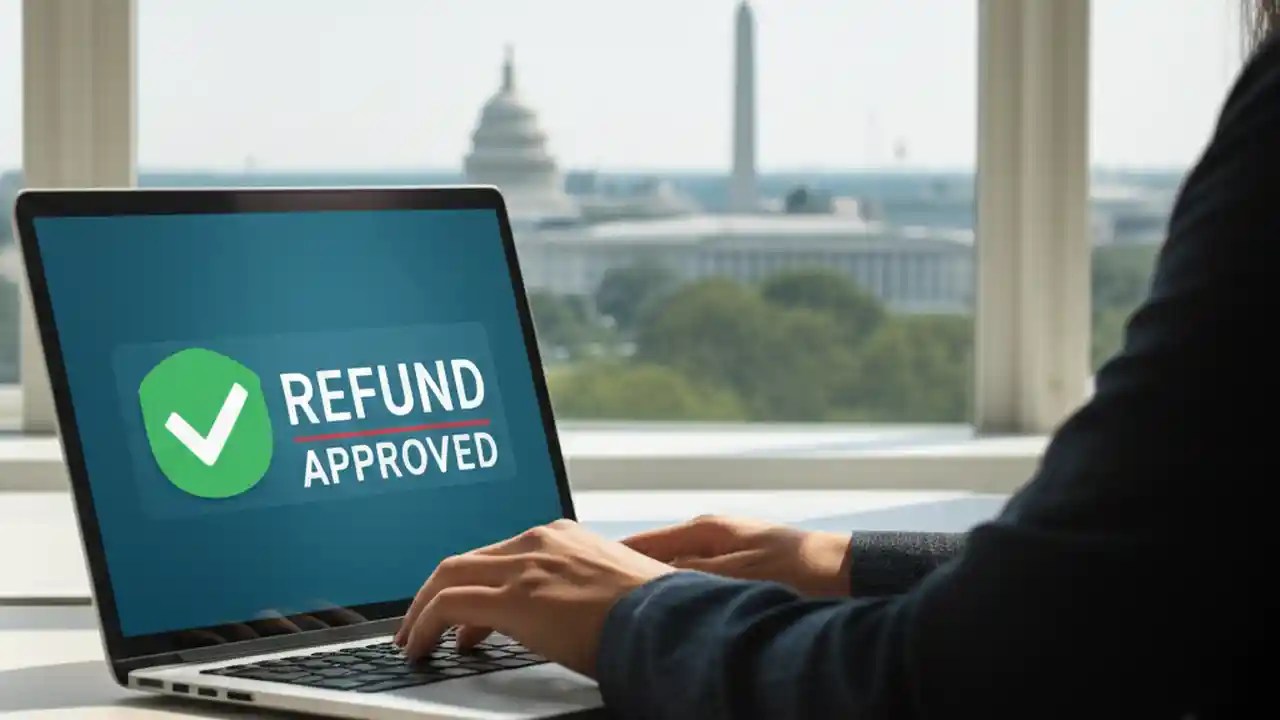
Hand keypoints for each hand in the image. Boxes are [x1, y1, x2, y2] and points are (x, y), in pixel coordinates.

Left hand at [393, 519, 674, 675]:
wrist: (667, 621)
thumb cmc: (653, 613)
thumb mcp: (614, 588)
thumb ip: (582, 591)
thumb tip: (570, 617)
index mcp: (563, 536)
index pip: (500, 552)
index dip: (473, 582)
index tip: (462, 611)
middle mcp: (539, 541)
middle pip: (464, 560)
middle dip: (436, 593)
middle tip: (421, 623)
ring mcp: (525, 566)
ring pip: (448, 577)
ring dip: (423, 610)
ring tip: (414, 640)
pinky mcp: (513, 598)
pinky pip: (448, 606)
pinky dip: (425, 625)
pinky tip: (421, 648)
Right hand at [622, 515, 852, 596]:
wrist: (845, 573)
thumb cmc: (796, 570)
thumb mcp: (734, 572)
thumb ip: (688, 572)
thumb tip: (645, 574)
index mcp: (705, 529)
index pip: (643, 543)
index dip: (612, 557)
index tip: (585, 569)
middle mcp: (711, 535)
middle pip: (655, 557)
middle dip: (629, 574)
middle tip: (601, 594)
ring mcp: (725, 551)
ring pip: (675, 571)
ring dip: (656, 586)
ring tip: (630, 606)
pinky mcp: (739, 569)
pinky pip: (695, 581)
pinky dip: (680, 593)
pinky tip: (675, 611)